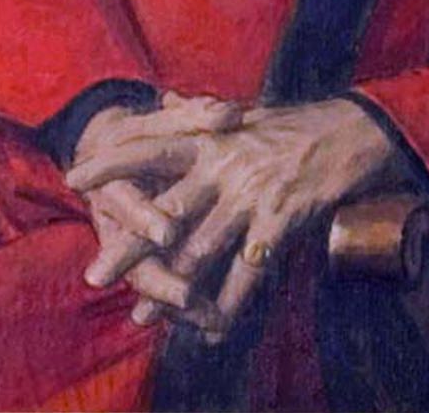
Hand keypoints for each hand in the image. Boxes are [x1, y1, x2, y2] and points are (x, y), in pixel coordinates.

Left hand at [69, 97, 395, 335]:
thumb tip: (166, 100)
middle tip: (94, 275)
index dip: (112, 162)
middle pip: (165, 212)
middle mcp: (225, 164)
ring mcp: (252, 193)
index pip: (151, 146)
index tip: (74, 177)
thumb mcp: (246, 113)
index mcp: (212, 137)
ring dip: (171, 290)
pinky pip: (247, 271)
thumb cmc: (297, 124)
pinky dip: (229, 304)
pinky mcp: (280, 220)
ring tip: (143, 316)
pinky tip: (214, 328)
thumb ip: (203, 115)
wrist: (354, 132)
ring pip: (201, 250)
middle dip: (128, 248)